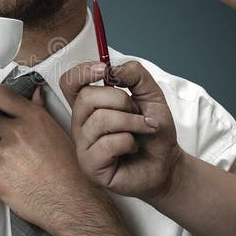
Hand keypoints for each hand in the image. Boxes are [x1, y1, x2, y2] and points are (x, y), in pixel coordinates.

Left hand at [0, 84, 97, 234]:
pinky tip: (9, 178)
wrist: (73, 202)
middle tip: (7, 145)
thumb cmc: (71, 171)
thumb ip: (40, 110)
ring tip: (13, 166)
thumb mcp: (58, 132)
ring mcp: (5, 153)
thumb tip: (34, 94)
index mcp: (33, 117)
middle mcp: (18, 132)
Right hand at [59, 60, 182, 199]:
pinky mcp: (90, 166)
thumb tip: (113, 69)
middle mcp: (81, 124)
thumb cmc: (153, 131)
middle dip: (121, 100)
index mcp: (89, 106)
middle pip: (86, 97)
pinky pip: (107, 144)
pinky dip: (129, 143)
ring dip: (132, 122)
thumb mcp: (151, 94)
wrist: (166, 161)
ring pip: (100, 120)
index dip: (82, 72)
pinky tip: (132, 148)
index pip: (69, 83)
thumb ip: (135, 74)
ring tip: (141, 131)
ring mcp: (83, 146)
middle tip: (136, 112)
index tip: (105, 70)